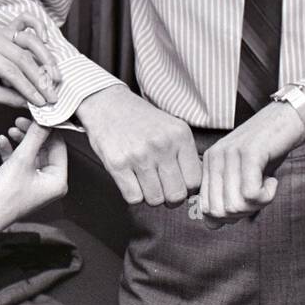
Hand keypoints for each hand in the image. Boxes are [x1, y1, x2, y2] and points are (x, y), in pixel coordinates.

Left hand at [0, 12, 61, 107]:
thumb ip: (8, 98)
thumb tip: (33, 104)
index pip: (10, 71)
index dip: (28, 87)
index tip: (42, 102)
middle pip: (22, 57)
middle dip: (40, 78)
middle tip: (53, 95)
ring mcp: (0, 30)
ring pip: (29, 40)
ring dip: (46, 58)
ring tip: (56, 77)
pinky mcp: (7, 28)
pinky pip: (25, 20)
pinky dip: (38, 26)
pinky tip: (47, 40)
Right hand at [0, 122, 67, 228]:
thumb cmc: (3, 198)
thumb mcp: (21, 160)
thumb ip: (34, 137)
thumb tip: (44, 120)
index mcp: (57, 181)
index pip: (59, 146)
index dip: (48, 129)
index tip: (40, 116)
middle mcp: (49, 183)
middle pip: (45, 149)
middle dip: (32, 134)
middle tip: (22, 121)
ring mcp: (34, 184)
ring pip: (31, 154)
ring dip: (21, 140)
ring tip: (11, 129)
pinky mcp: (20, 183)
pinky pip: (20, 162)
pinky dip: (12, 151)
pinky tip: (2, 142)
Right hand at [75, 85, 200, 205]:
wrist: (107, 105)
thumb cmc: (142, 120)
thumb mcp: (171, 127)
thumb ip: (185, 154)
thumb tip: (196, 187)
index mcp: (180, 135)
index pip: (195, 181)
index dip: (187, 188)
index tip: (179, 184)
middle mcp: (162, 145)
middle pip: (176, 195)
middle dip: (170, 198)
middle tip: (162, 188)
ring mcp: (139, 155)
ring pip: (155, 200)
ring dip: (150, 196)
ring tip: (146, 181)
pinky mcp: (117, 164)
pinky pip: (133, 198)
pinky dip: (133, 195)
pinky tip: (132, 180)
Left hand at [200, 101, 304, 224]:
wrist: (290, 118)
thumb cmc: (269, 149)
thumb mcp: (244, 175)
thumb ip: (226, 198)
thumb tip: (211, 225)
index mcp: (210, 163)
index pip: (207, 209)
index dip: (229, 217)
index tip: (249, 201)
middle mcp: (215, 157)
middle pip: (220, 211)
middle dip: (244, 213)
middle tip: (260, 195)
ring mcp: (231, 153)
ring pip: (236, 205)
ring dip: (258, 204)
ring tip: (268, 185)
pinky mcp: (250, 153)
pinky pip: (251, 194)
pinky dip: (267, 196)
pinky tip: (273, 181)